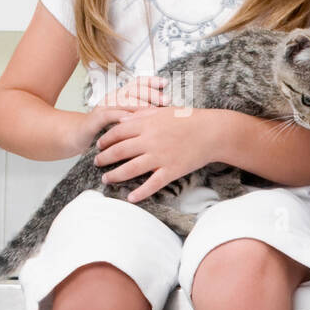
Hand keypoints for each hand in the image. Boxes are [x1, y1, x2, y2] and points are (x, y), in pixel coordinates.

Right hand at [71, 76, 169, 155]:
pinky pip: (108, 115)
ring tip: (153, 109)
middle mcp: (113, 97)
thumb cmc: (107, 128)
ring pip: (122, 101)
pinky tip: (131, 119)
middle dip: (151, 94)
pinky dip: (119, 116)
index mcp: (121, 95)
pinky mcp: (94, 120)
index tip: (165, 82)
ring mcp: (103, 107)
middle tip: (166, 100)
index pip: (137, 83)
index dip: (151, 81)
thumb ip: (143, 113)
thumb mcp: (127, 119)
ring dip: (138, 104)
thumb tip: (167, 112)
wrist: (79, 135)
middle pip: (133, 90)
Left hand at [92, 105, 227, 203]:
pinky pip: (152, 184)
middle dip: (104, 158)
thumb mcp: (163, 111)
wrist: (213, 132)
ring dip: (114, 176)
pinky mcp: (171, 171)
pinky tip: (131, 198)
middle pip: (118, 151)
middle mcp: (149, 141)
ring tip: (106, 179)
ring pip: (130, 169)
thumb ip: (142, 114)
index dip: (105, 140)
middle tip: (97, 163)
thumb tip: (123, 118)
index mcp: (146, 125)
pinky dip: (140, 193)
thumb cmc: (190, 119)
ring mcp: (160, 157)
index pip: (117, 133)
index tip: (99, 146)